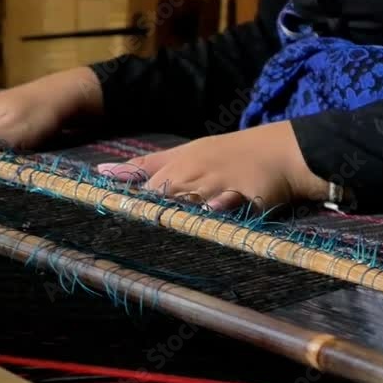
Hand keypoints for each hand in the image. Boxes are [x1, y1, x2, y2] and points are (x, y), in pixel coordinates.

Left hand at [96, 121, 329, 211]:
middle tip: (132, 231)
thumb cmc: (226, 154)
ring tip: (163, 225)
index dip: (132, 202)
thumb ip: (145, 164)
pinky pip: (231, 202)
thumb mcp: (185, 153)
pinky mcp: (247, 196)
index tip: (112, 216)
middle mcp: (196, 174)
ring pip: (193, 198)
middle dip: (151, 211)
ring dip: (180, 210)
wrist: (280, 151)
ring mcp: (221, 185)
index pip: (147, 184)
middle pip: (166, 194)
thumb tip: (102, 170)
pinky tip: (210, 211)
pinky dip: (220, 206)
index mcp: (179, 164)